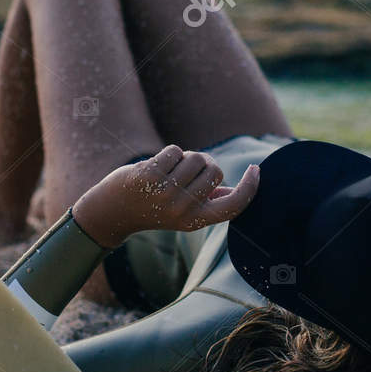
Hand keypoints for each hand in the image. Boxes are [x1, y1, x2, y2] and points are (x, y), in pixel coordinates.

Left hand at [72, 144, 260, 247]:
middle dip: (204, 164)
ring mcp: (166, 193)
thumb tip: (236, 190)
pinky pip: (176, 151)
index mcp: (197, 220)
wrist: (114, 211)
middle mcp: (183, 209)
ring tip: (170, 170)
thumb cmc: (154, 207)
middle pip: (215, 170)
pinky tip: (156, 167)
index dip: (250, 187)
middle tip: (187, 172)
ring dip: (185, 158)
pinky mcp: (151, 175)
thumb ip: (209, 202)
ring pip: (196, 158)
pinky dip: (169, 153)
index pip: (234, 205)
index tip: (256, 170)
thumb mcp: (184, 213)